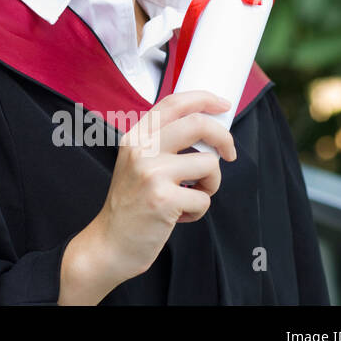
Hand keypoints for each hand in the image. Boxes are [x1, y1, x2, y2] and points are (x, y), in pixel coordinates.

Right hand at [92, 91, 237, 284]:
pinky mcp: (163, 198)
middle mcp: (141, 149)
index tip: (222, 104)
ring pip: (209, 164)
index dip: (203, 98)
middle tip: (229, 153)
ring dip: (209, 184)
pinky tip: (179, 216)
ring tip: (190, 195)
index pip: (172, 103)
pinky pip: (204, 197)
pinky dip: (198, 210)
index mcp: (135, 137)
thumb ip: (161, 143)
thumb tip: (206, 132)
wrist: (110, 242)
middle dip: (224, 138)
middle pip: (197, 124)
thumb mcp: (136, 163)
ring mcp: (151, 173)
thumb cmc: (130, 205)